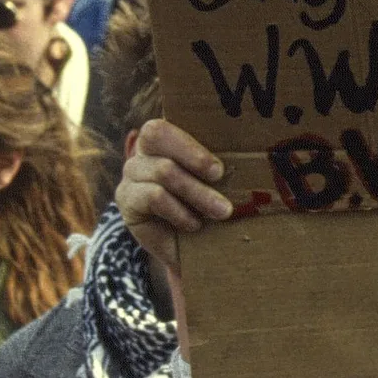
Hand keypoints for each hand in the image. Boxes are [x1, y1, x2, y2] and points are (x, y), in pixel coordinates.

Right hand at [116, 119, 234, 272]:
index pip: (165, 126)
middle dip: (193, 156)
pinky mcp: (126, 199)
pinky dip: (179, 211)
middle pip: (156, 135)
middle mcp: (143, 151)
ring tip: (222, 211)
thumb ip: (220, 166)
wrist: (189, 252)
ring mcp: (131, 174)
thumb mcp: (216, 183)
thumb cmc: (208, 209)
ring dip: (197, 193)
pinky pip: (153, 197)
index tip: (218, 170)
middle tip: (220, 178)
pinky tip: (194, 224)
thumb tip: (251, 152)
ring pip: (164, 171)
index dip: (190, 144)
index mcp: (165, 138)